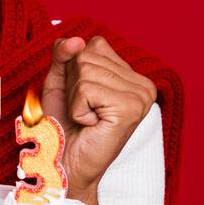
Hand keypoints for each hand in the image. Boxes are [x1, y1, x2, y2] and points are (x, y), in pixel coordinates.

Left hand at [40, 35, 156, 204]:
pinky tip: (90, 125)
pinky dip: (77, 109)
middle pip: (88, 55)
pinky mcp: (131, 108)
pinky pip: (86, 89)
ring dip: (75, 98)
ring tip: (87, 119)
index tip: (82, 99)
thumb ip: (64, 54)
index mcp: (132, 76)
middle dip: (73, 85)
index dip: (74, 70)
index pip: (94, 45)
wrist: (66, 165)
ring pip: (85, 70)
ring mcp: (141, 96)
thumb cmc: (64, 127)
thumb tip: (76, 39)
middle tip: (82, 112)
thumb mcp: (60, 82)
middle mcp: (143, 84)